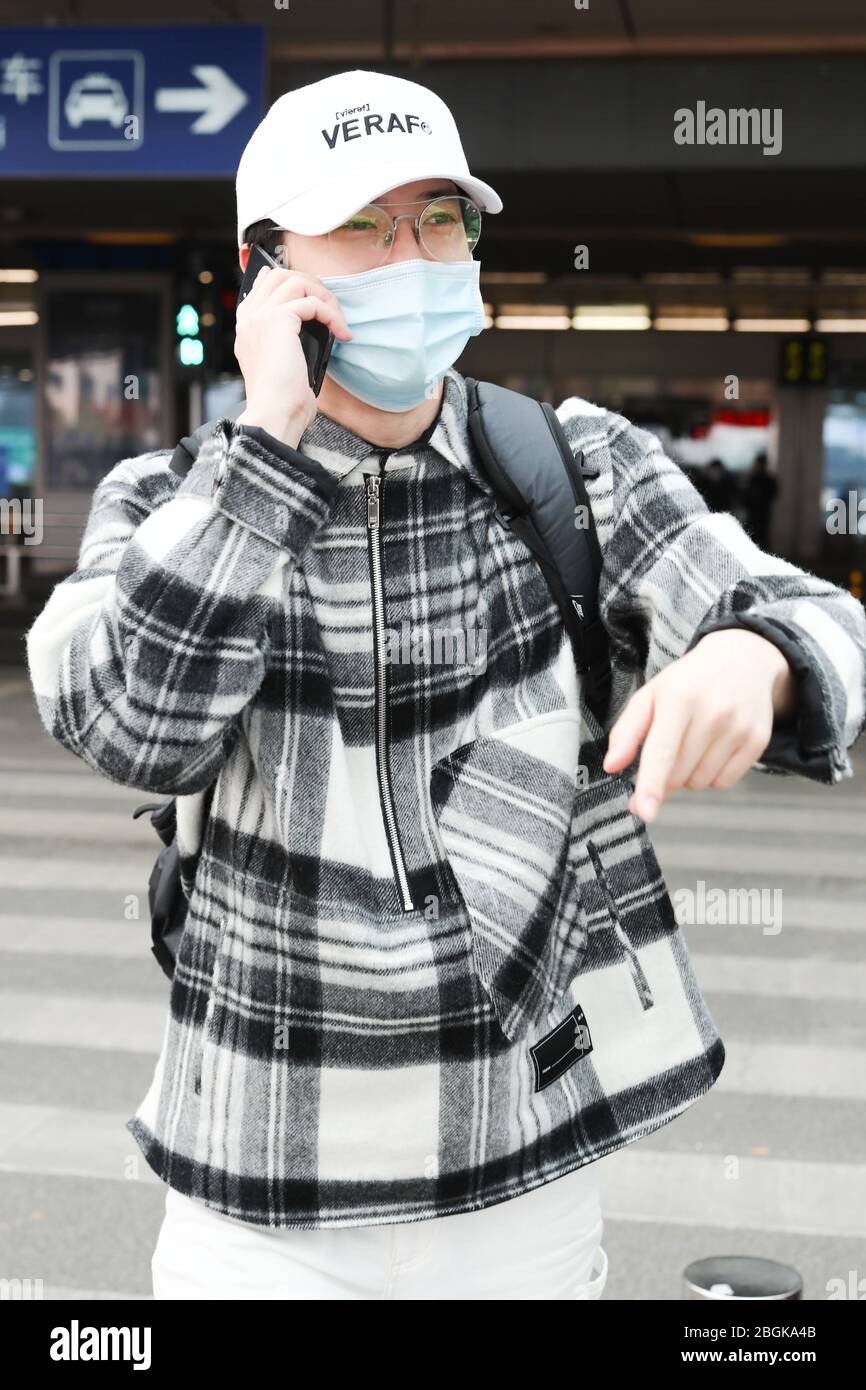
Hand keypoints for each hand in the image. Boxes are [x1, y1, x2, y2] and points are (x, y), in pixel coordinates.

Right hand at [233, 266, 351, 448]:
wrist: (274, 414)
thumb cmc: (282, 399)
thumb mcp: (283, 362)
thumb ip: (288, 338)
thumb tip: (313, 323)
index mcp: (246, 326)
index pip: (263, 284)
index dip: (291, 280)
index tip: (313, 291)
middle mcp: (249, 317)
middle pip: (281, 275)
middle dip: (312, 285)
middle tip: (331, 309)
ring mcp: (260, 316)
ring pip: (297, 282)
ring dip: (324, 298)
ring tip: (337, 322)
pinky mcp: (277, 320)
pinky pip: (312, 302)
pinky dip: (332, 316)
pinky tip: (343, 334)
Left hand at [602, 628, 797, 821]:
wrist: (741, 660)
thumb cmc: (688, 682)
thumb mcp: (651, 695)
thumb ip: (627, 731)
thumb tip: (611, 766)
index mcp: (679, 699)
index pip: (661, 752)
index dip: (651, 785)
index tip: (645, 811)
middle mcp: (713, 713)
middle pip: (677, 775)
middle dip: (664, 775)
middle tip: (667, 750)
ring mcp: (739, 728)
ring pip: (699, 783)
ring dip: (688, 775)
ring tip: (694, 741)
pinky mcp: (758, 741)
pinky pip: (724, 783)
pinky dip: (712, 775)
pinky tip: (713, 748)